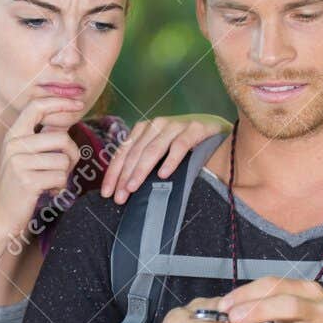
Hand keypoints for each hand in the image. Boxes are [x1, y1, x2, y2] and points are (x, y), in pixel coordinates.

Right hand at [0, 96, 85, 237]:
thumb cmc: (16, 186)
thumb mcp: (22, 156)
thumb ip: (40, 139)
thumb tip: (67, 119)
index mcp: (13, 135)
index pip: (37, 106)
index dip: (60, 102)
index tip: (78, 103)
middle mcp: (14, 144)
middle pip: (62, 138)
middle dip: (72, 155)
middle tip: (64, 168)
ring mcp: (19, 163)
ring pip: (64, 160)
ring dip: (65, 175)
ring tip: (51, 182)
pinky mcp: (28, 181)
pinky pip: (61, 178)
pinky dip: (61, 187)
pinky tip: (48, 192)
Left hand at [99, 115, 224, 203]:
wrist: (216, 128)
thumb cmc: (185, 145)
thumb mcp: (161, 151)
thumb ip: (145, 161)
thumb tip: (125, 187)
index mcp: (145, 129)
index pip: (124, 152)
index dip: (114, 172)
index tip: (107, 192)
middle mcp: (158, 124)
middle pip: (136, 152)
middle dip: (125, 176)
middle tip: (119, 197)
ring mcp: (176, 125)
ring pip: (153, 149)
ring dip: (141, 170)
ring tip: (133, 188)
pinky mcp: (195, 129)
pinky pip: (180, 145)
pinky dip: (171, 160)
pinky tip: (164, 174)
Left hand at [220, 278, 322, 322]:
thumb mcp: (306, 306)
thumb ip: (276, 303)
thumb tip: (237, 305)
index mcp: (310, 292)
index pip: (276, 285)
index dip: (248, 293)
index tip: (225, 304)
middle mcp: (321, 311)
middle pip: (288, 304)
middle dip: (258, 310)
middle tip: (232, 319)